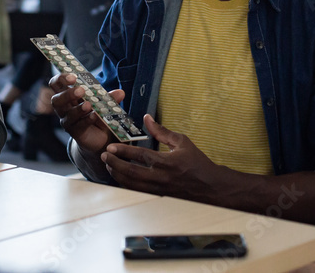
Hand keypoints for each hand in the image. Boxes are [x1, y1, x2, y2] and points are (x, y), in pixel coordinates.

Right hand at [48, 72, 124, 154]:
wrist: (101, 136)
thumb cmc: (97, 113)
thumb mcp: (103, 102)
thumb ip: (110, 97)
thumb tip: (121, 92)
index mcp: (68, 95)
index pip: (56, 84)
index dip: (61, 79)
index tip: (73, 77)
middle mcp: (64, 108)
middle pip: (56, 100)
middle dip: (67, 94)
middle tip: (80, 90)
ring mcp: (68, 121)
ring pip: (67, 114)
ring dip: (78, 109)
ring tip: (88, 105)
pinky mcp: (75, 132)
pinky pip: (78, 126)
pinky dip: (87, 120)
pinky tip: (94, 116)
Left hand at [101, 115, 228, 202]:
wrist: (209, 187)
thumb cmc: (196, 162)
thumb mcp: (182, 142)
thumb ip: (162, 131)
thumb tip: (146, 118)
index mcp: (166, 162)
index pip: (140, 156)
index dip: (123, 151)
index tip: (110, 147)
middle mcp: (160, 178)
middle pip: (130, 173)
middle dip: (114, 164)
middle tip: (104, 156)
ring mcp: (158, 190)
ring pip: (131, 185)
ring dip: (117, 175)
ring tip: (108, 165)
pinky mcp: (158, 196)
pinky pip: (136, 192)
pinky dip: (125, 184)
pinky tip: (119, 177)